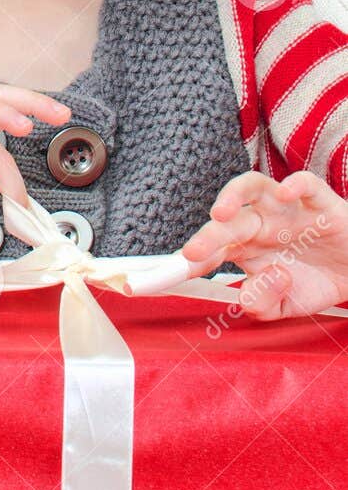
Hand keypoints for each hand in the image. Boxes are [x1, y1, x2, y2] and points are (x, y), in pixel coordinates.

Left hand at [178, 170, 347, 318]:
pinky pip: (305, 183)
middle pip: (229, 220)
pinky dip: (295, 185)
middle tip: (194, 252)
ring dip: (233, 194)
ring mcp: (287, 209)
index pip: (211, 248)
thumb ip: (262, 303)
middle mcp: (261, 222)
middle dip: (209, 235)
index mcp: (246, 247)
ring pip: (254, 186)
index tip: (170, 272)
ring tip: (222, 213)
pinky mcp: (319, 202)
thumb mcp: (285, 306)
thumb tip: (259, 281)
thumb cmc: (315, 280)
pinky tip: (287, 194)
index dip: (190, 259)